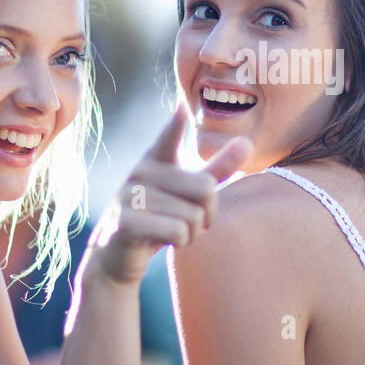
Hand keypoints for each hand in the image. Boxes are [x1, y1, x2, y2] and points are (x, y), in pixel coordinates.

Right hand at [82, 103, 250, 285]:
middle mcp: (141, 173)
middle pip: (206, 189)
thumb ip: (216, 170)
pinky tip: (160, 242)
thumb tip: (248, 142)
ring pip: (193, 216)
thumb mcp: (187, 193)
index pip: (168, 137)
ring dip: (191, 233)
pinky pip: (178, 231)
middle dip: (207, 215)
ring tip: (170, 232)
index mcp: (155, 161)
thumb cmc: (158, 221)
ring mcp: (130, 197)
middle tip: (189, 223)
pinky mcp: (127, 222)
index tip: (182, 108)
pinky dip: (180, 242)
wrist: (117, 257)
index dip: (176, 123)